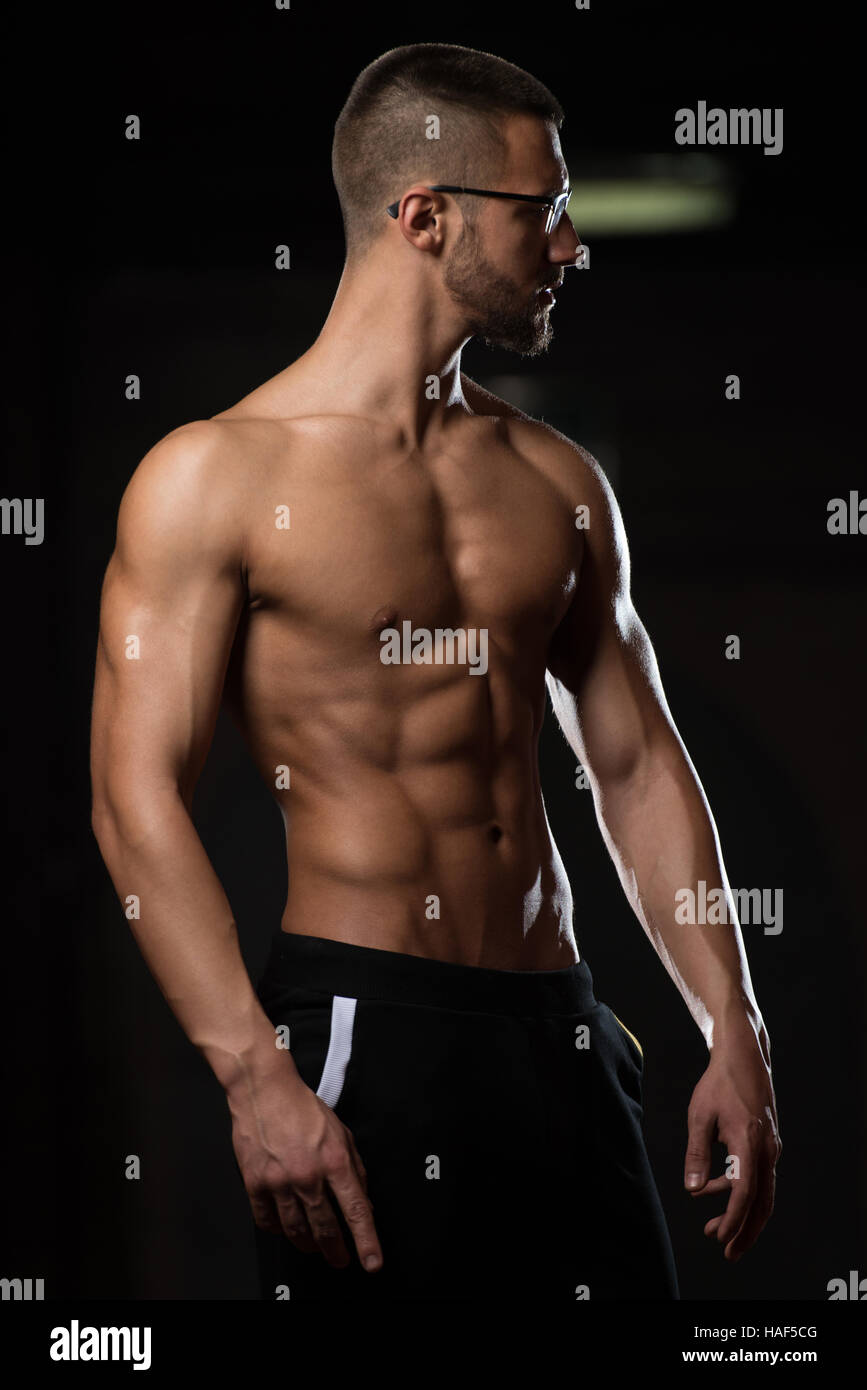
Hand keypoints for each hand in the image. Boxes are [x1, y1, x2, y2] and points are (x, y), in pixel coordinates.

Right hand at [229, 1070, 381, 1271]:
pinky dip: (278, 1230)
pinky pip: (267, 1221)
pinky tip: (285, 1229)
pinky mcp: (255, 1184)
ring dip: (308, 1245)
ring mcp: (279, 1182)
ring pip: (296, 1231)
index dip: (366, 1241)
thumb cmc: (303, 1108)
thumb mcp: (342, 1133)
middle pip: (325, 1229)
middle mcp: (308, 1176)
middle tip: (340, 1260)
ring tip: (315, 1247)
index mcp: (335, 1161)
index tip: (372, 1262)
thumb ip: (355, 1169)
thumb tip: (363, 1200)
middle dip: (336, 1252)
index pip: (356, 1210)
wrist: (264, 1091)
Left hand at [683, 1015, 780, 1260]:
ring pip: (763, 1192)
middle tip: (727, 1251)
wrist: (743, 1057)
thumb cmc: (719, 1084)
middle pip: (762, 1202)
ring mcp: (770, 1147)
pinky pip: (759, 1176)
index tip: (720, 1237)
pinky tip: (717, 1189)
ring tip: (715, 1227)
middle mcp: (766, 1149)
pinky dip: (742, 1191)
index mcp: (750, 1143)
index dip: (733, 1218)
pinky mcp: (768, 1143)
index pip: (744, 1192)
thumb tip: (691, 1188)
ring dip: (743, 1214)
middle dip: (745, 1230)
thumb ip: (696, 1154)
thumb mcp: (700, 1116)